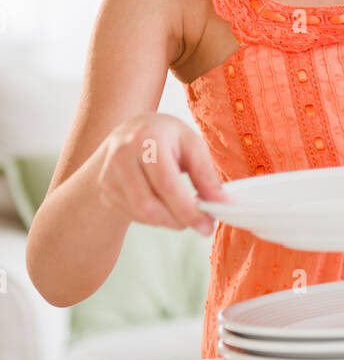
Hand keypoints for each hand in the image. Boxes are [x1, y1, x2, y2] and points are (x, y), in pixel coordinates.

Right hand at [96, 113, 230, 233]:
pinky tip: (164, 205)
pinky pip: (134, 215)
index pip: (167, 184)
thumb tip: (222, 204)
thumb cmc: (166, 137)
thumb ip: (206, 174)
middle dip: (179, 220)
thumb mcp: (191, 144)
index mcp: (147, 138)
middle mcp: (122, 156)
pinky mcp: (106, 190)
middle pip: (150, 206)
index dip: (188, 209)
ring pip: (141, 215)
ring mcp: (109, 175)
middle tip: (201, 225)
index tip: (208, 225)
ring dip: (168, 221)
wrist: (129, 134)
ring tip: (184, 212)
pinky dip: (155, 217)